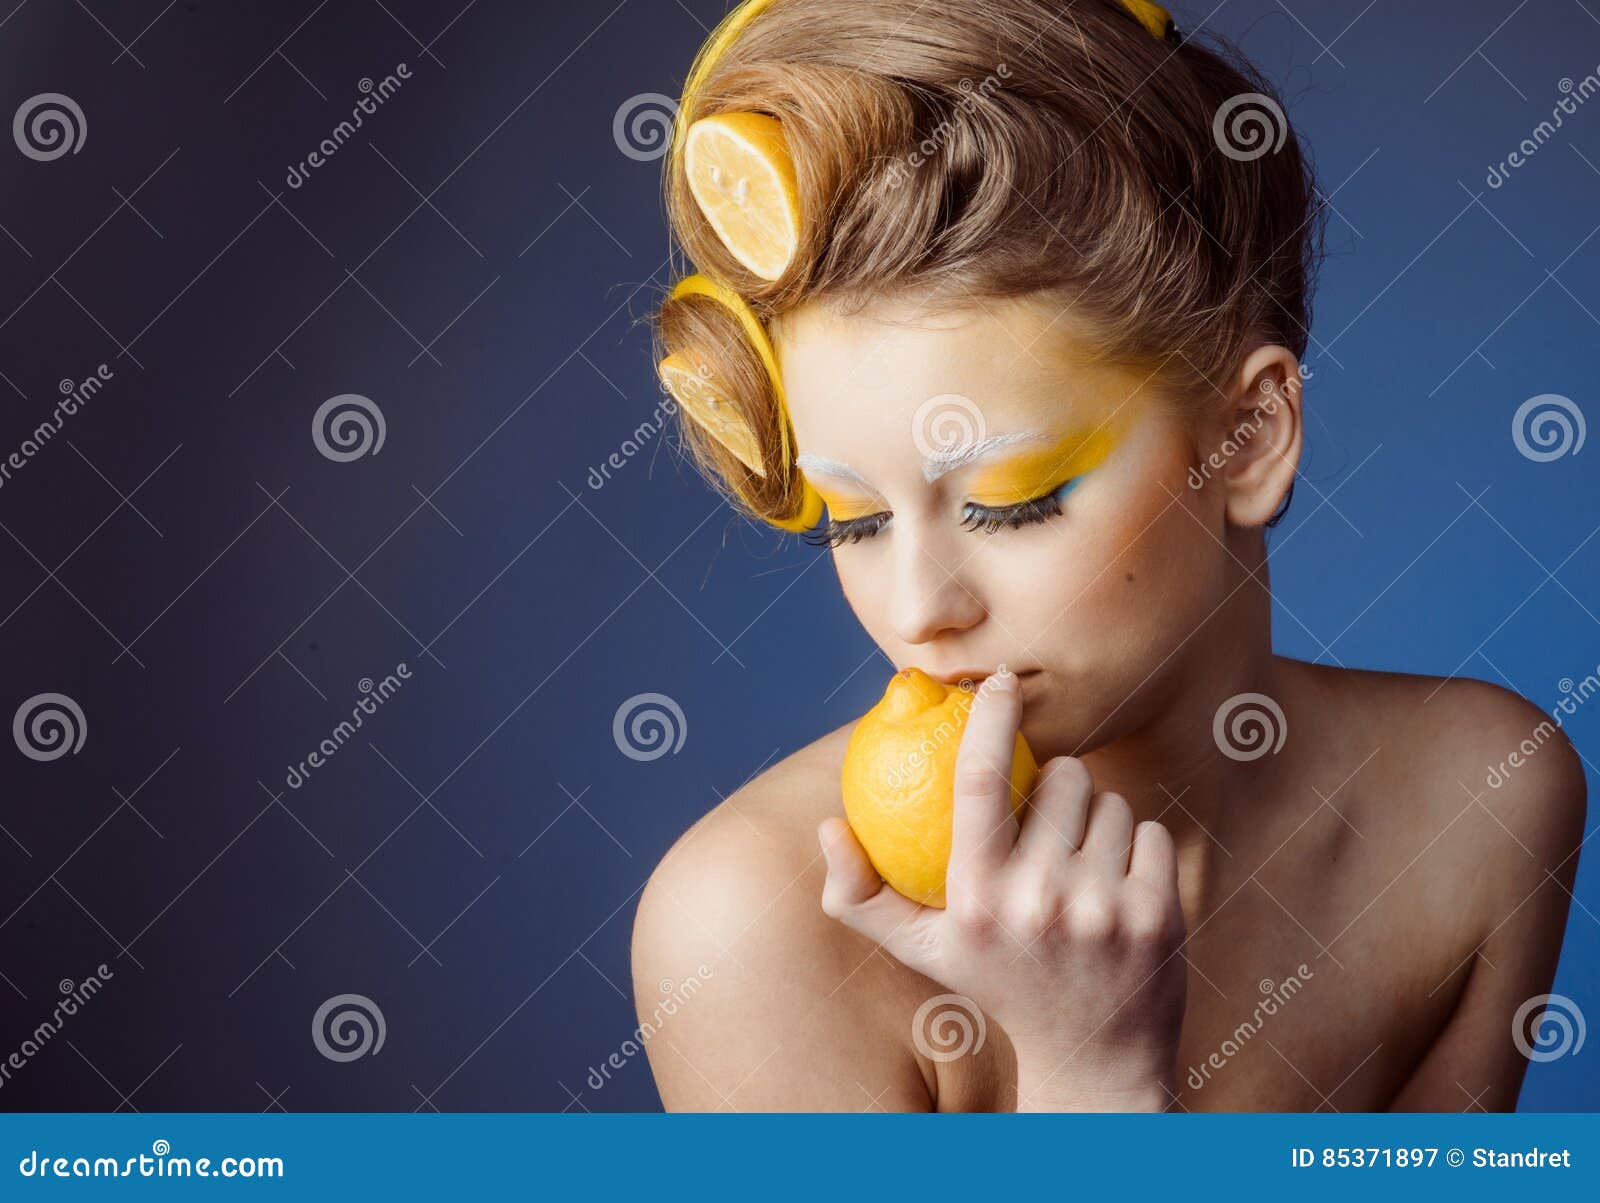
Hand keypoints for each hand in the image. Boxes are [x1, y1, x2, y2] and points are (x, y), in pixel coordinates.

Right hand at [818, 669, 1187, 1110]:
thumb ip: (859, 894)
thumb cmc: (997, 985)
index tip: (997, 682)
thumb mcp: (921, 950)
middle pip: (1062, 778)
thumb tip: (829, 827)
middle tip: (1048, 832)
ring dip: (1097, 821)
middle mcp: (1036, 902)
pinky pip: (1149, 831)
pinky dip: (1136, 850)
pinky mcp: (1155, 915)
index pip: (977, 780)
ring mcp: (1100, 909)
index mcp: (974, 898)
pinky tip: (1118, 892)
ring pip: (1110, 802)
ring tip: (1080, 871)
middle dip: (1058, 786)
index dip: (989, 718)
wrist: (1093, 1058)